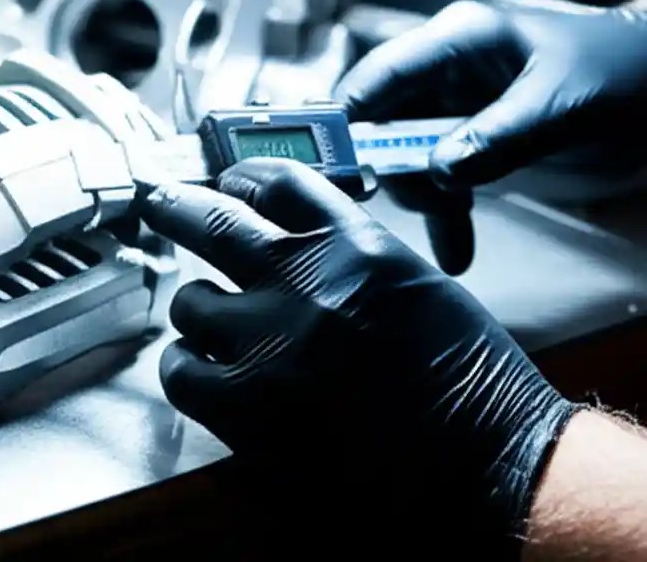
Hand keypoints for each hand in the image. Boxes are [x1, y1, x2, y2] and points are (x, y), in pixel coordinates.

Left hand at [136, 159, 578, 556]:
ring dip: (198, 312)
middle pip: (212, 222)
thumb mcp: (417, 289)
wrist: (486, 470)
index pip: (279, 184)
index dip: (241, 177)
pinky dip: (185, 369)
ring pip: (191, 303)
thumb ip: (351, 259)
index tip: (225, 180)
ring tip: (213, 326)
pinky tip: (202, 374)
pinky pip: (179, 370)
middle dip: (176, 208)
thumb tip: (293, 248)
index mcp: (358, 248)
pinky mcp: (243, 404)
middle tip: (160, 203)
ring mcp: (268, 342)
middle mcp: (305, 283)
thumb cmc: (468, 388)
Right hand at [335, 0, 646, 273]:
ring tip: (455, 231)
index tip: (336, 169)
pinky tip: (457, 253)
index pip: (378, 75)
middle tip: (424, 204)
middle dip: (394, 170)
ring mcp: (457, 107)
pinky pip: (444, 179)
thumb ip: (501, 135)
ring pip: (409, 159)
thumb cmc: (621, 72)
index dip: (347, 118)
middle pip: (383, 124)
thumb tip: (440, 171)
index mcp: (457, 41)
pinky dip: (448, 215)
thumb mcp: (564, 101)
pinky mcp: (474, 139)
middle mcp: (444, 72)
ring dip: (425, 199)